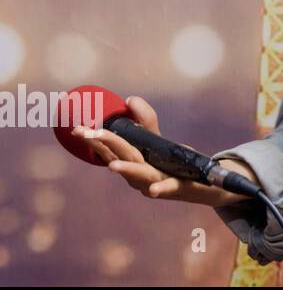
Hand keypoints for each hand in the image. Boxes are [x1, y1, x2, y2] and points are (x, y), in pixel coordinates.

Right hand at [71, 95, 257, 208]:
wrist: (199, 185)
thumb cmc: (169, 163)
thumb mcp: (156, 139)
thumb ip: (144, 119)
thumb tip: (129, 100)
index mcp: (130, 162)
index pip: (108, 149)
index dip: (93, 139)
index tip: (76, 128)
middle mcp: (137, 174)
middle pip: (119, 158)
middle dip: (103, 145)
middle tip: (85, 133)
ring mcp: (155, 181)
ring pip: (139, 175)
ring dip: (126, 170)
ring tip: (113, 166)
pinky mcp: (177, 186)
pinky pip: (168, 188)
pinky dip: (160, 188)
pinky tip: (153, 190)